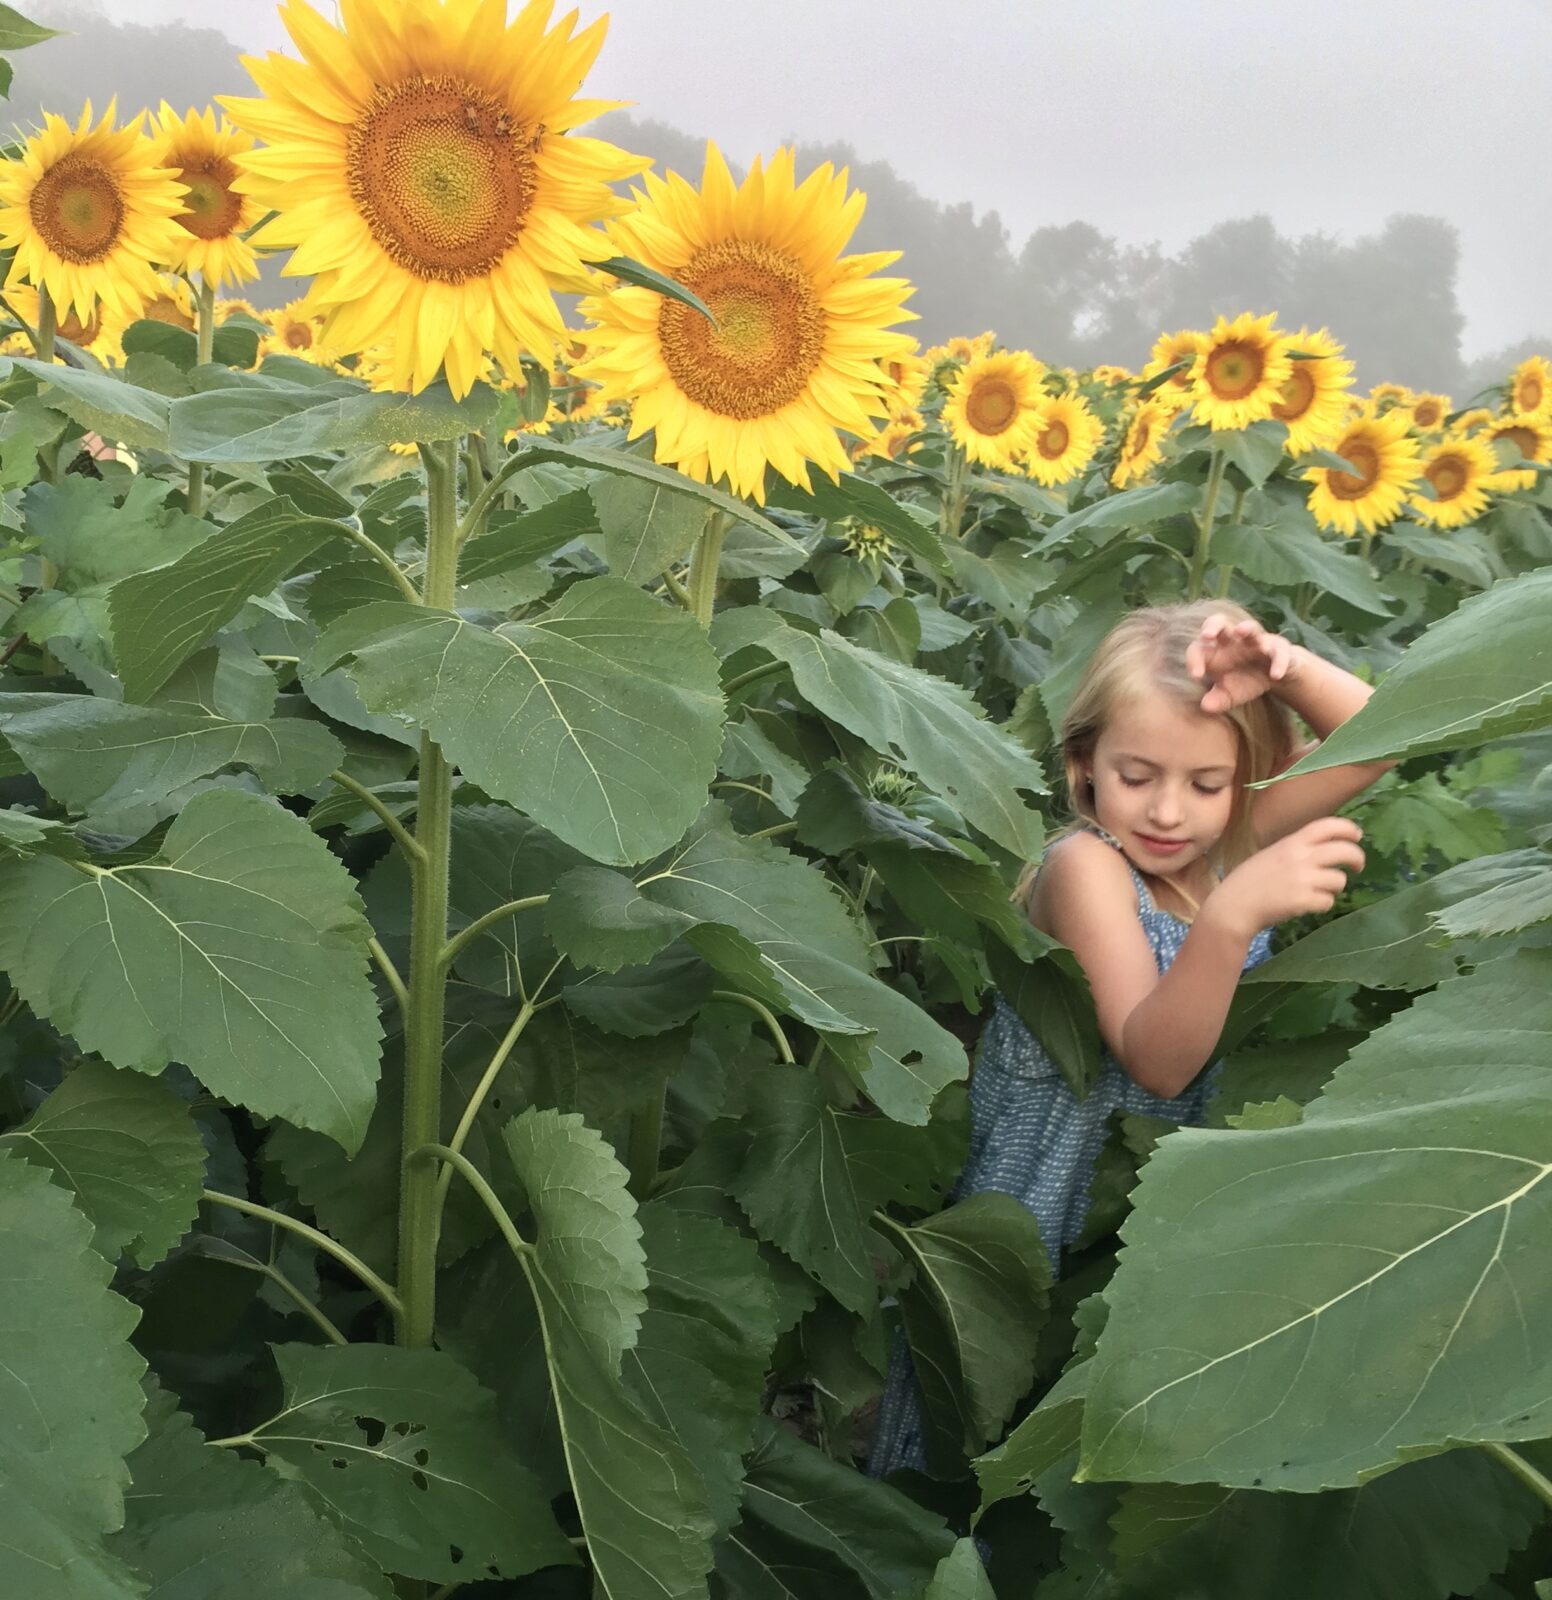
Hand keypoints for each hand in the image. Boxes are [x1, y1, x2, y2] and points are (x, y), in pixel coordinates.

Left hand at [1185, 613, 1298, 713]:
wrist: (1276, 676)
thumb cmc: (1245, 680)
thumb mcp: (1229, 695)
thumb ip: (1216, 700)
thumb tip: (1205, 707)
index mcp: (1217, 649)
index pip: (1199, 648)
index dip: (1194, 659)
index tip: (1196, 676)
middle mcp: (1235, 640)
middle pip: (1220, 622)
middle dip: (1213, 626)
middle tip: (1206, 635)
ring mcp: (1257, 640)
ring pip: (1252, 628)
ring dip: (1247, 628)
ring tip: (1241, 631)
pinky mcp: (1279, 648)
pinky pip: (1279, 652)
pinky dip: (1278, 662)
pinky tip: (1275, 675)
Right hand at [1206, 816, 1364, 938]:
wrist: (1234, 905)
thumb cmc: (1249, 880)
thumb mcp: (1272, 854)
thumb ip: (1297, 850)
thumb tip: (1324, 851)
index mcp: (1291, 842)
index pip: (1328, 826)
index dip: (1348, 829)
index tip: (1357, 836)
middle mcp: (1300, 857)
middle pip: (1344, 851)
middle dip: (1357, 858)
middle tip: (1357, 867)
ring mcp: (1303, 879)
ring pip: (1339, 880)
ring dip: (1334, 888)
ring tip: (1318, 892)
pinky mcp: (1304, 900)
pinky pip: (1328, 902)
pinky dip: (1321, 905)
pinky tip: (1306, 905)